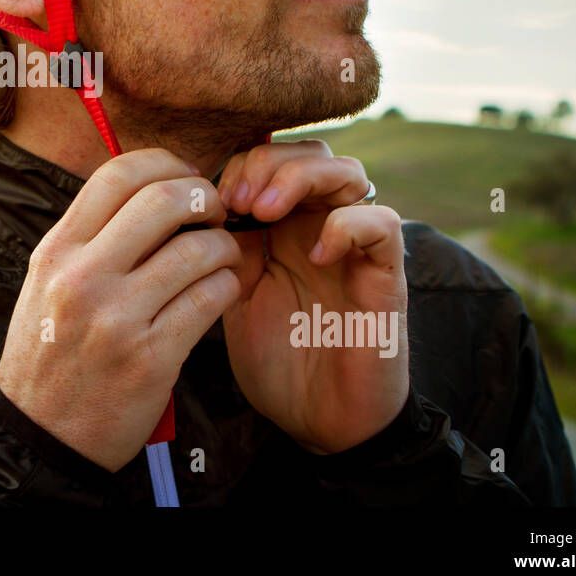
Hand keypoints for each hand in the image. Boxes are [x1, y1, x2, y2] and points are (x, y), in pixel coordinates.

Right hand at [0, 149, 240, 471]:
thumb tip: (150, 189)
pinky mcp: (152, 357)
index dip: (165, 163)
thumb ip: (89, 237)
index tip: (184, 179)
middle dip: (204, 197)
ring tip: (222, 258)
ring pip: (198, 248)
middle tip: (215, 212)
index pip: (116, 173)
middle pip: (164, 198)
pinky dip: (227, 287)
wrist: (39, 436)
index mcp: (56, 251)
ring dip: (224, 246)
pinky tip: (220, 292)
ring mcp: (117, 318)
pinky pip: (211, 298)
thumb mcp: (47, 284)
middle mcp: (82, 277)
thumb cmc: (49, 354)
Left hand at [216, 140, 407, 454]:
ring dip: (301, 179)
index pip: (269, 160)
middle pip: (308, 152)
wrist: (320, 423)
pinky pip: (381, 224)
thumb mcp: (233, 297)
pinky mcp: (385, 276)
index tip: (208, 201)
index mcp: (283, 228)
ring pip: (347, 171)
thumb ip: (221, 251)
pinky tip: (314, 255)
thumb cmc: (277, 361)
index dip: (236, 166)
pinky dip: (347, 226)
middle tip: (236, 200)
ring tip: (265, 212)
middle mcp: (321, 227)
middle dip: (265, 162)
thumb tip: (190, 206)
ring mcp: (354, 248)